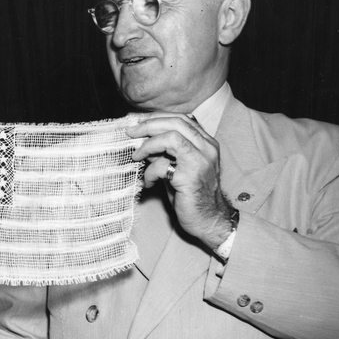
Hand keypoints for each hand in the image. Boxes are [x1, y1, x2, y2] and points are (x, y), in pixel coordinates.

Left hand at [126, 112, 235, 249]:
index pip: (182, 119)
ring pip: (171, 137)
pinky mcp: (190, 177)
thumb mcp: (178, 167)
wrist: (208, 220)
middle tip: (130, 132)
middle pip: (176, 123)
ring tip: (136, 156)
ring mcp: (200, 162)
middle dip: (149, 125)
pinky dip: (149, 173)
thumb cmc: (190, 195)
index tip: (138, 122)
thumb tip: (144, 140)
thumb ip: (166, 152)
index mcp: (206, 143)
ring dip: (148, 145)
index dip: (158, 117)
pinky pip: (162, 166)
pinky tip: (147, 183)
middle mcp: (207, 149)